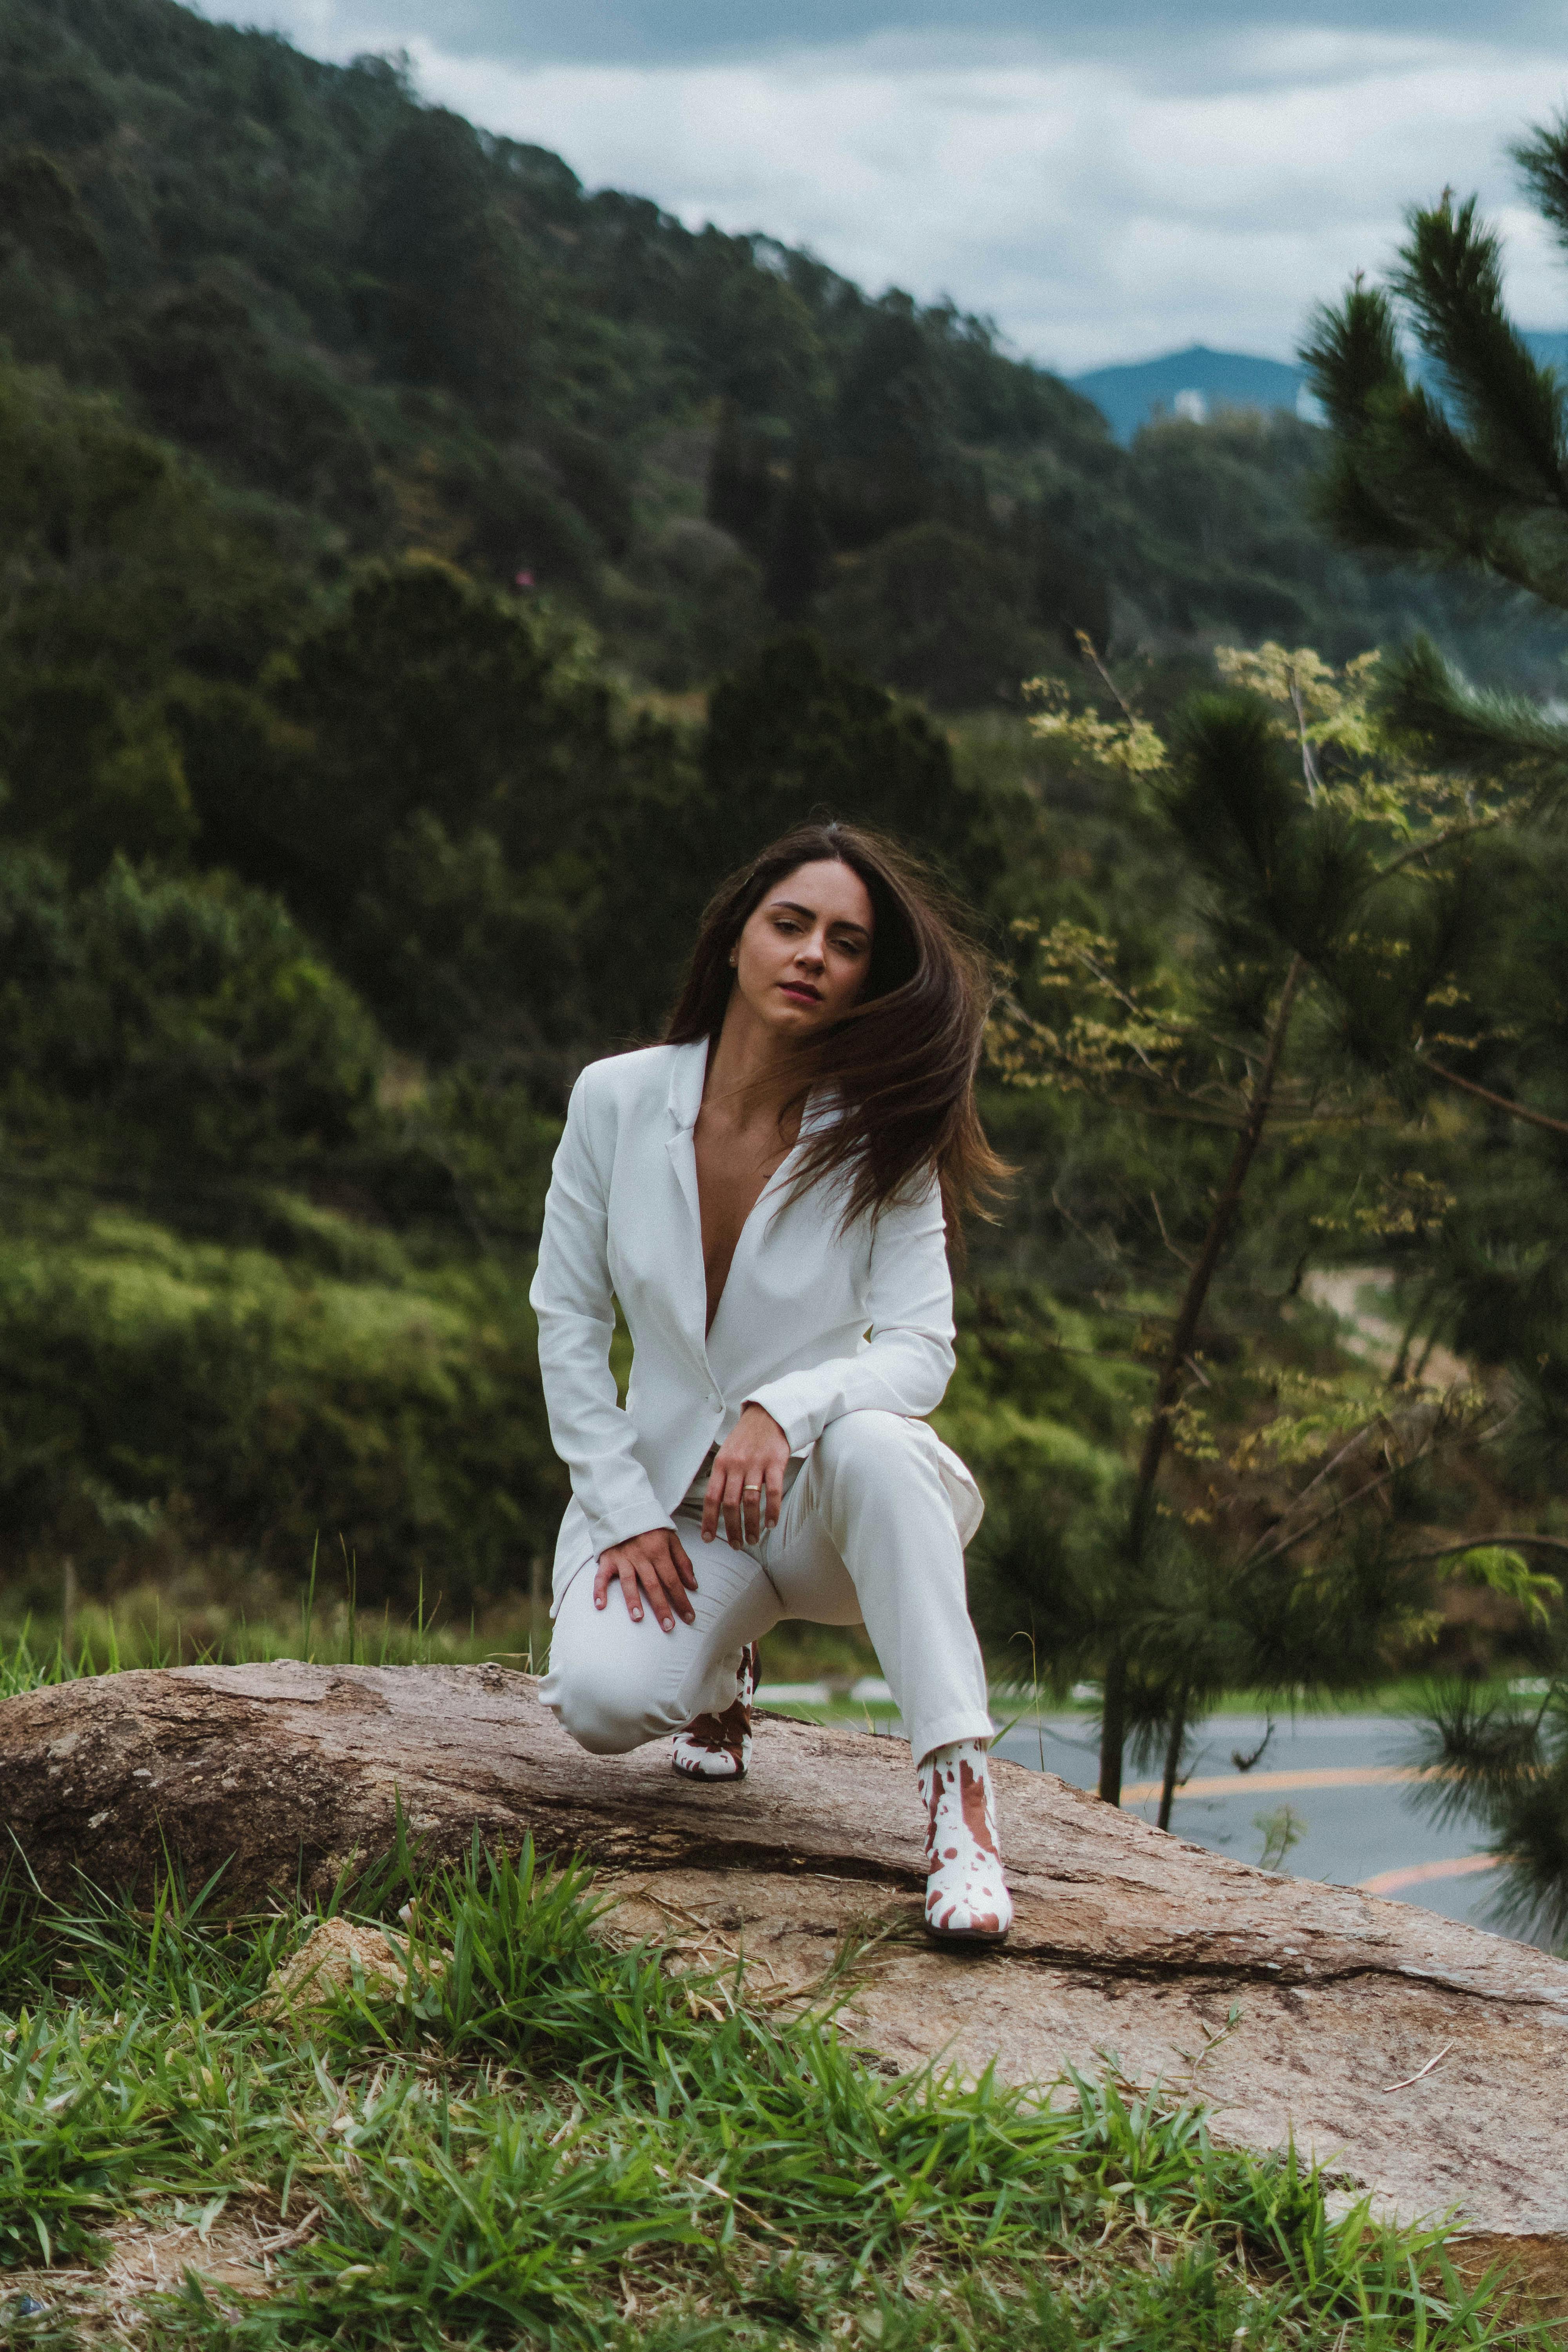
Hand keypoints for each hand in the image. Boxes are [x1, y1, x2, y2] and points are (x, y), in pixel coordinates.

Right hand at [594, 1527, 696, 1631]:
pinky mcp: (608, 1558)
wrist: (625, 1508)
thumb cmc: (651, 1527)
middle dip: (662, 1607)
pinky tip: (600, 1605)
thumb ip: (683, 1562)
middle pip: (653, 1585)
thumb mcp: (672, 1539)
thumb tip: (693, 1585)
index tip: (689, 1618)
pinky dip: (599, 1590)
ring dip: (633, 1600)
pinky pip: (601, 1576)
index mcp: (659, 1552)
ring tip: (638, 1618)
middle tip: (668, 1627)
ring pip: (629, 1582)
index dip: (682, 1600)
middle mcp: (642, 1557)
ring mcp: (623, 1558)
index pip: (673, 1580)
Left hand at [702, 1403, 789, 1548]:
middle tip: (736, 1545)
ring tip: (753, 1539)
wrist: (768, 1415)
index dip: (709, 1520)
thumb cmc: (746, 1438)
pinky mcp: (775, 1462)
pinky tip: (771, 1523)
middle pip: (730, 1504)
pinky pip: (773, 1492)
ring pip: (750, 1502)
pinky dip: (772, 1510)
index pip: (711, 1497)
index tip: (708, 1539)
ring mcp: (756, 1464)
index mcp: (721, 1464)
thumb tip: (715, 1504)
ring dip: (751, 1525)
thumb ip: (722, 1476)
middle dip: (732, 1529)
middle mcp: (736, 1465)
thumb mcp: (727, 1452)